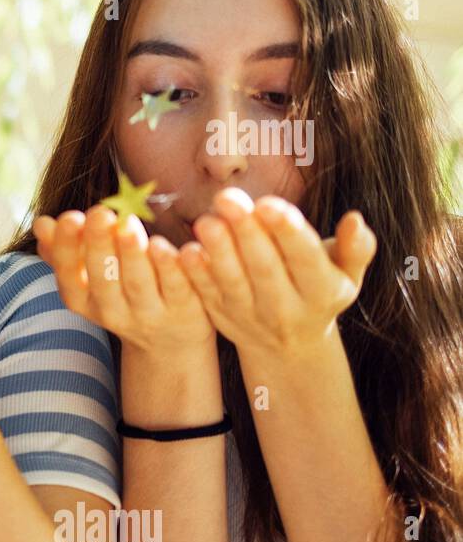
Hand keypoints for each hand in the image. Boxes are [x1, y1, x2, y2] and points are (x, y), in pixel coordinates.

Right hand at [33, 205, 214, 355]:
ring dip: (131, 255)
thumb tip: (41, 223)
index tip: (70, 218)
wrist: (168, 342)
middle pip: (103, 280)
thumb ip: (66, 251)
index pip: (69, 276)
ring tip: (127, 223)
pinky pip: (176, 289)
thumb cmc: (121, 296)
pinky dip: (170, 268)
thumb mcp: (89, 279)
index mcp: (84, 301)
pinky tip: (166, 245)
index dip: (68, 249)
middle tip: (99, 213)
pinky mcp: (185, 311)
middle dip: (99, 245)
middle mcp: (113, 312)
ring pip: (138, 285)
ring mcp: (149, 315)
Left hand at [178, 188, 375, 359]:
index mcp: (322, 292)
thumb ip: (356, 248)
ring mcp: (251, 315)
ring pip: (233, 282)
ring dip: (217, 251)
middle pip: (264, 268)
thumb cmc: (322, 289)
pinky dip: (197, 275)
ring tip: (205, 221)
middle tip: (227, 197)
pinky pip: (207, 295)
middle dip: (246, 232)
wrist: (290, 343)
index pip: (305, 259)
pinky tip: (186, 252)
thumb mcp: (348, 274)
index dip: (286, 232)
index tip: (268, 203)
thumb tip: (356, 219)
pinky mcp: (222, 317)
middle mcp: (286, 308)